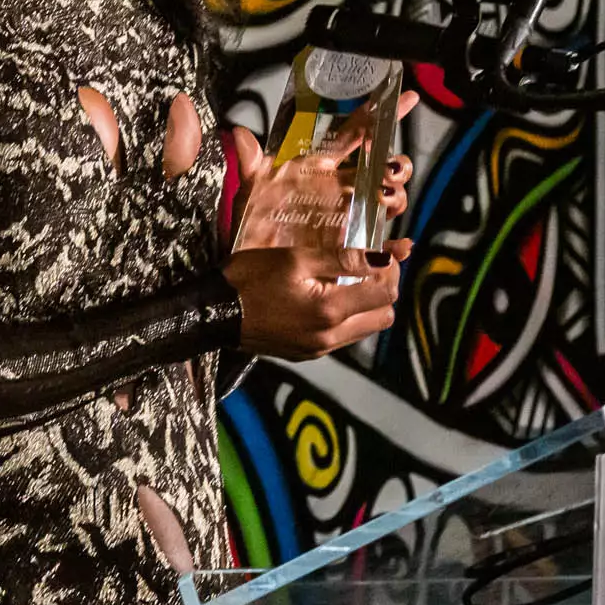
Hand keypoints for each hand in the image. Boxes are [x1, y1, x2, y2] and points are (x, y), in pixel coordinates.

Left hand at [226, 90, 417, 238]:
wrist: (249, 266)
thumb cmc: (251, 224)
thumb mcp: (250, 190)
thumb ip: (252, 161)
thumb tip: (241, 133)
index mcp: (320, 168)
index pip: (355, 134)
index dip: (379, 115)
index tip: (406, 98)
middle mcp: (341, 189)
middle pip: (382, 168)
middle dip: (395, 165)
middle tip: (388, 170)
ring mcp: (349, 217)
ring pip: (387, 200)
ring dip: (396, 198)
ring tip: (385, 201)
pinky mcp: (350, 248)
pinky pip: (380, 246)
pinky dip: (394, 248)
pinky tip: (399, 248)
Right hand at [226, 242, 410, 358]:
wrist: (213, 313)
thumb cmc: (251, 278)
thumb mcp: (296, 258)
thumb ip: (344, 258)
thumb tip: (386, 256)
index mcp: (330, 310)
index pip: (386, 295)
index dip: (391, 270)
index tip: (382, 251)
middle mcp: (331, 337)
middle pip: (384, 317)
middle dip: (384, 290)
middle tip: (369, 265)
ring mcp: (319, 350)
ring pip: (366, 328)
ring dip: (367, 305)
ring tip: (349, 279)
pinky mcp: (307, 354)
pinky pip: (344, 337)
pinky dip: (347, 317)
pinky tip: (329, 297)